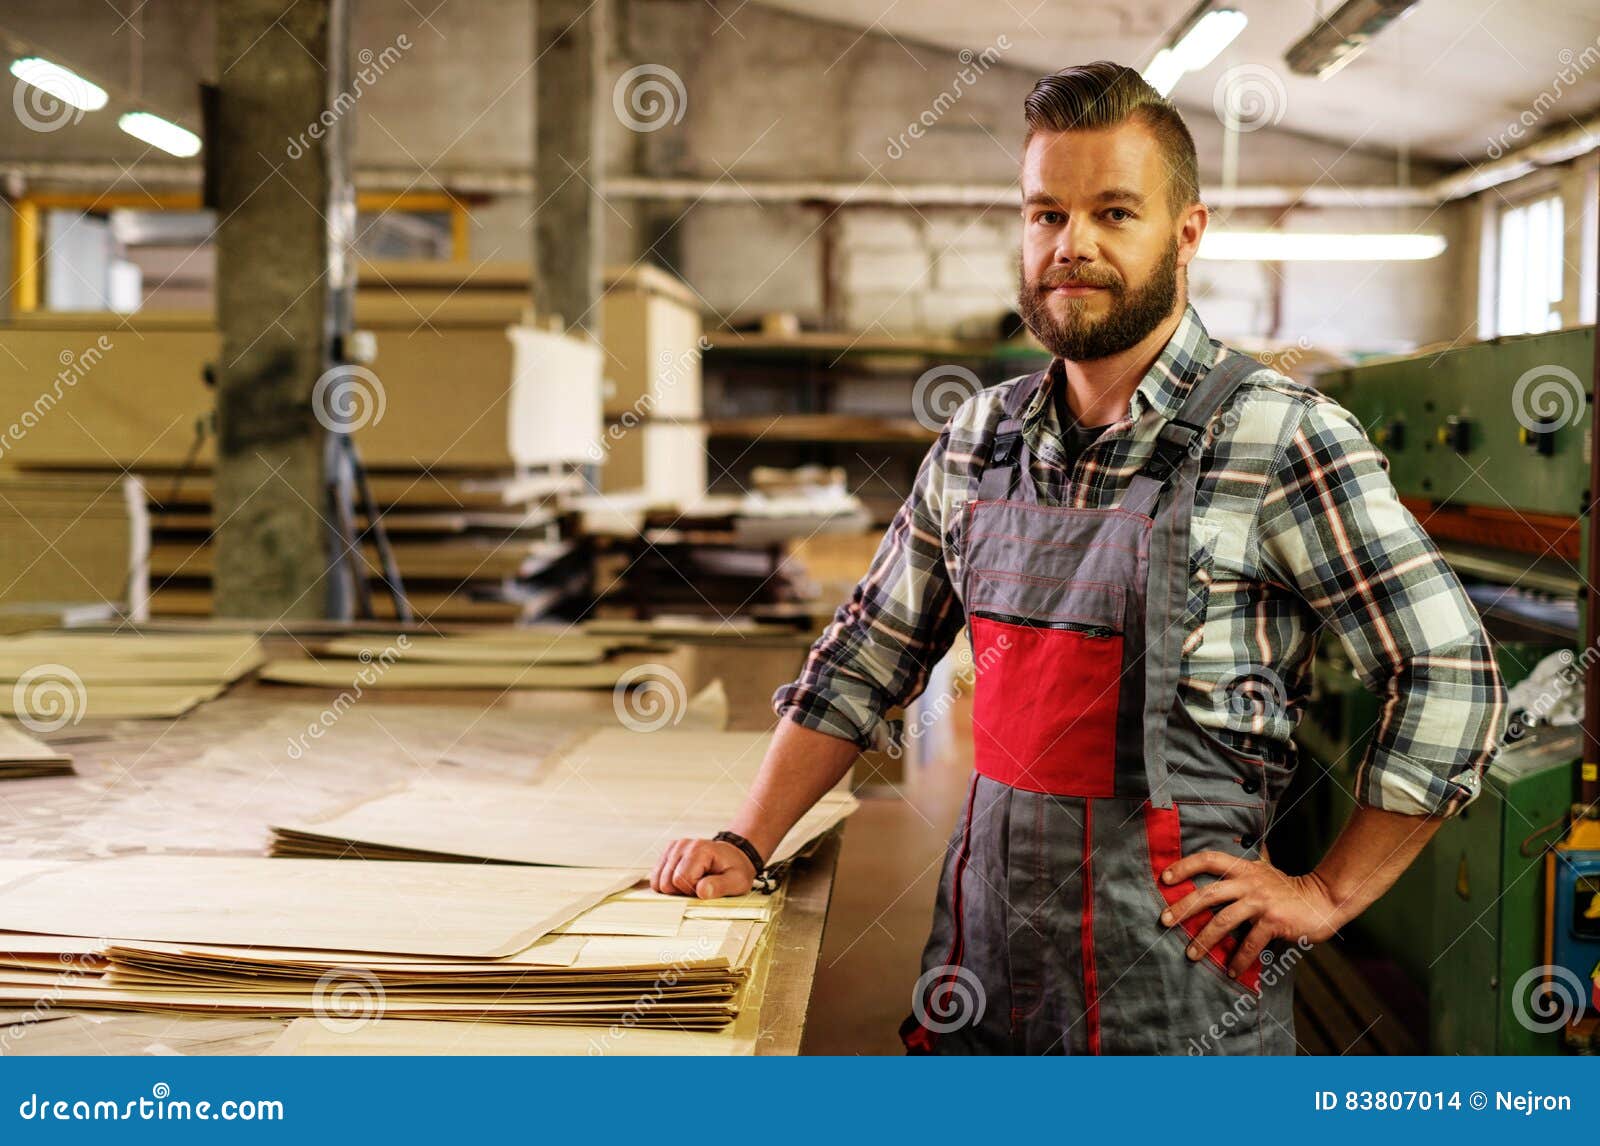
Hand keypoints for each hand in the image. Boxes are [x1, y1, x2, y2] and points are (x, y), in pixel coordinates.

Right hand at [650, 837, 755, 898]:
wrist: (733, 857)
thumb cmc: (735, 870)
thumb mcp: (737, 881)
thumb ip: (720, 886)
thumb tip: (702, 890)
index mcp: (699, 849)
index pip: (680, 880)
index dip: (692, 891)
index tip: (706, 886)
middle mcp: (683, 845)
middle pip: (666, 882)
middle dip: (681, 890)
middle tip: (699, 885)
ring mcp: (673, 848)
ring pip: (657, 881)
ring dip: (674, 888)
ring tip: (692, 882)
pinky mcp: (668, 853)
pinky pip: (655, 877)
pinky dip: (667, 883)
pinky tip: (683, 880)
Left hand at [1159, 851, 1346, 977]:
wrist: (1323, 900)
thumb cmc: (1289, 888)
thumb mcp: (1264, 871)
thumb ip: (1243, 868)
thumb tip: (1221, 856)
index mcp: (1243, 868)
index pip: (1208, 859)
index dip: (1185, 866)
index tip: (1164, 878)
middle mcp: (1249, 882)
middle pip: (1208, 893)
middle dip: (1183, 907)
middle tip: (1164, 921)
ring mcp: (1261, 902)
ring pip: (1224, 920)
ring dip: (1204, 939)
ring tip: (1191, 954)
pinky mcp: (1274, 921)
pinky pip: (1250, 943)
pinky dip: (1239, 959)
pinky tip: (1231, 971)